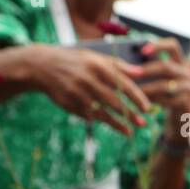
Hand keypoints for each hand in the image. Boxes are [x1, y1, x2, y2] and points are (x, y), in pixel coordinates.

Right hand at [30, 44, 149, 135]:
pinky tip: (109, 123)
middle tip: (143, 123)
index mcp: (97, 65)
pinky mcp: (69, 103)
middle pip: (114, 101)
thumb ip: (118, 65)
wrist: (42, 66)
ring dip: (117, 123)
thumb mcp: (95, 57)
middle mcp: (87, 79)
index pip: (122, 83)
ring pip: (101, 112)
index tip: (147, 108)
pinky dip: (98, 119)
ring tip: (129, 131)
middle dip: (130, 114)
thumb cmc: (75, 61)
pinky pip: (87, 115)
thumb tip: (141, 73)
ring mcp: (77, 92)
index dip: (136, 97)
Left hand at [138, 38, 189, 133]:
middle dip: (147, 70)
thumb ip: (149, 67)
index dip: (158, 46)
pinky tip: (143, 102)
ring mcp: (189, 88)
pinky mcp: (186, 103)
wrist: (179, 116)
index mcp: (180, 61)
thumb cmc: (163, 93)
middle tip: (132, 73)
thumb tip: (126, 62)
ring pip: (165, 86)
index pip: (173, 46)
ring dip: (147, 88)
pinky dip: (153, 101)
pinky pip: (167, 101)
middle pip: (167, 67)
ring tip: (134, 91)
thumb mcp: (159, 78)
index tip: (142, 51)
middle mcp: (187, 73)